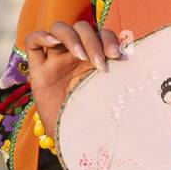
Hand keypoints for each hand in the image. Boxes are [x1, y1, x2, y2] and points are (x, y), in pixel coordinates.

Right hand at [24, 20, 122, 138]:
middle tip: (100, 64)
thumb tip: (138, 55)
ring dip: (72, 38)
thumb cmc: (97, 116)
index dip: (108, 38)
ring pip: (59, 29)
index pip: (100, 33)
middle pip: (81, 28)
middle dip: (92, 41)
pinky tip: (53, 44)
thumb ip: (120, 73)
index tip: (117, 55)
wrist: (75, 140)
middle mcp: (75, 55)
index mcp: (95, 57)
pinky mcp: (37, 70)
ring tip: (80, 57)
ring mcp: (55, 60)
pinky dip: (43, 36)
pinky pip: (32, 41)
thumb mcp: (111, 91)